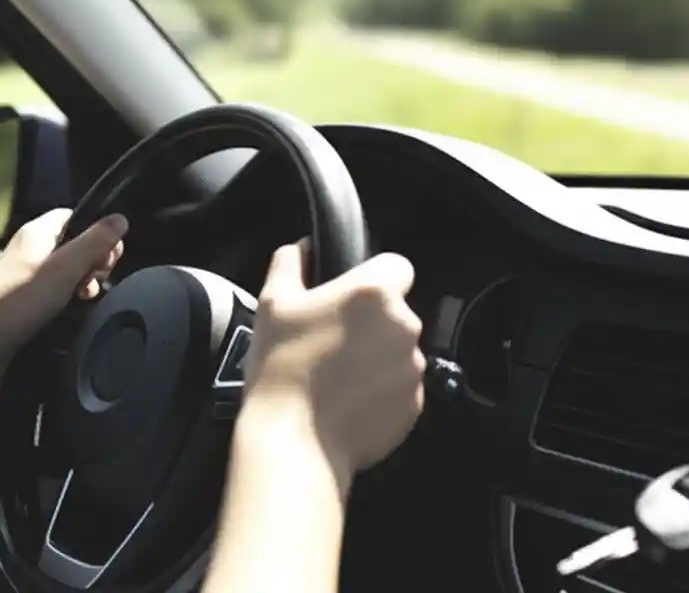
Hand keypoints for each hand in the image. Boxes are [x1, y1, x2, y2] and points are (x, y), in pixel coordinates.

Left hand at [0, 208, 127, 376]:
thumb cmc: (23, 300)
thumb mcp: (67, 267)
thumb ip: (96, 242)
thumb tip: (120, 219)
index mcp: (39, 231)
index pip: (79, 216)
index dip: (98, 232)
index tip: (107, 253)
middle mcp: (34, 246)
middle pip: (79, 241)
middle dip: (95, 259)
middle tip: (94, 277)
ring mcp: (30, 269)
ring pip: (72, 265)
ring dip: (86, 278)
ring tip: (85, 294)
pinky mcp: (30, 291)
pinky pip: (61, 283)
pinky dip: (73, 291)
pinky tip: (75, 303)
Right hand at [239, 242, 425, 486]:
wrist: (294, 441)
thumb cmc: (281, 367)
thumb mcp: (272, 303)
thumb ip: (289, 262)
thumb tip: (302, 247)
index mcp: (374, 293)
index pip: (397, 265)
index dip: (375, 277)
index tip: (350, 298)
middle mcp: (405, 326)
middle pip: (398, 312)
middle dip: (373, 322)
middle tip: (334, 341)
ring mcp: (414, 368)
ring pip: (400, 350)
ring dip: (378, 356)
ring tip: (339, 376)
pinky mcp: (416, 405)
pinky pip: (402, 386)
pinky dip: (382, 391)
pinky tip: (349, 401)